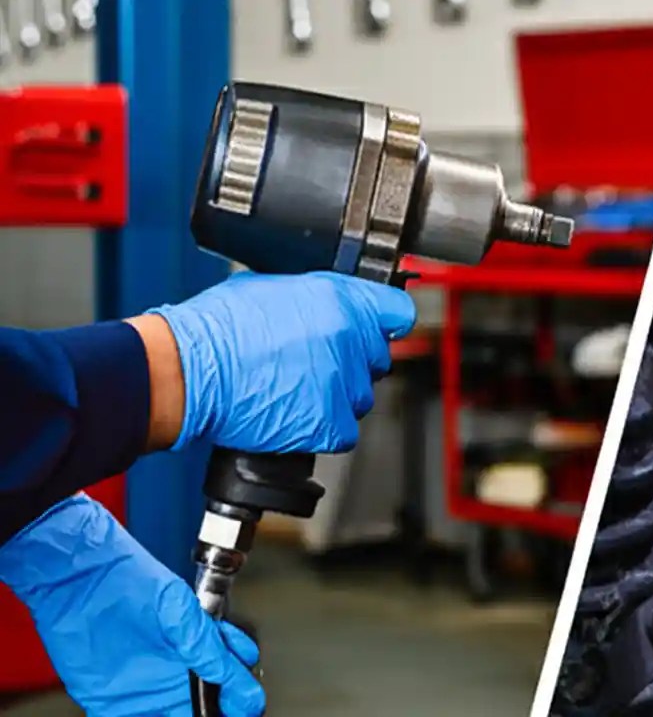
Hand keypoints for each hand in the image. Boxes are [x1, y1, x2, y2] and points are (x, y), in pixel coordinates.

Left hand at [0, 495, 264, 716]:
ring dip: (191, 715)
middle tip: (230, 712)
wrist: (77, 580)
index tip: (248, 703)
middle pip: (206, 700)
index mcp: (195, 643)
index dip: (240, 691)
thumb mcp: (176, 606)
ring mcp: (143, 686)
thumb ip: (202, 640)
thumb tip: (227, 669)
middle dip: (221, 707)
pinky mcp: (109, 699)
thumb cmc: (129, 579)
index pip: (228, 673)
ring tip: (202, 716)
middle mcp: (173, 667)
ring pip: (175, 713)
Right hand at [148, 271, 416, 452]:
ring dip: (337, 395)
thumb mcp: (272, 287)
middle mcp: (349, 341)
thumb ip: (317, 296)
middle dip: (354, 360)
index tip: (381, 327)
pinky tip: (295, 414)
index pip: (398, 312)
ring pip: (362, 396)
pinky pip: (344, 431)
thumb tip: (333, 303)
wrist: (188, 371)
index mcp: (339, 301)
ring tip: (295, 388)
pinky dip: (323, 428)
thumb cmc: (217, 329)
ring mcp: (342, 385)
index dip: (387, 320)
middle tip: (315, 361)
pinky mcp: (330, 424)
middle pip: (378, 358)